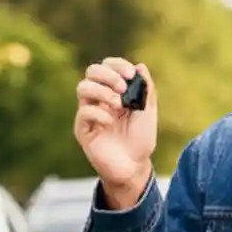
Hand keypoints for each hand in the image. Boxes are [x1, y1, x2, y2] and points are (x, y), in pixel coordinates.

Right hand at [73, 57, 156, 208]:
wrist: (134, 166)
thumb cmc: (140, 140)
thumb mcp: (148, 111)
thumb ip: (146, 89)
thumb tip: (140, 66)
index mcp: (114, 91)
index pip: (108, 66)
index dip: (118, 65)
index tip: (131, 75)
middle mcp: (99, 99)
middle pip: (92, 71)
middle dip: (108, 75)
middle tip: (123, 88)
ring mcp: (89, 113)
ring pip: (83, 87)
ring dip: (102, 91)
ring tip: (117, 105)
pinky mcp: (82, 129)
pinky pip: (83, 112)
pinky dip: (99, 113)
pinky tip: (110, 123)